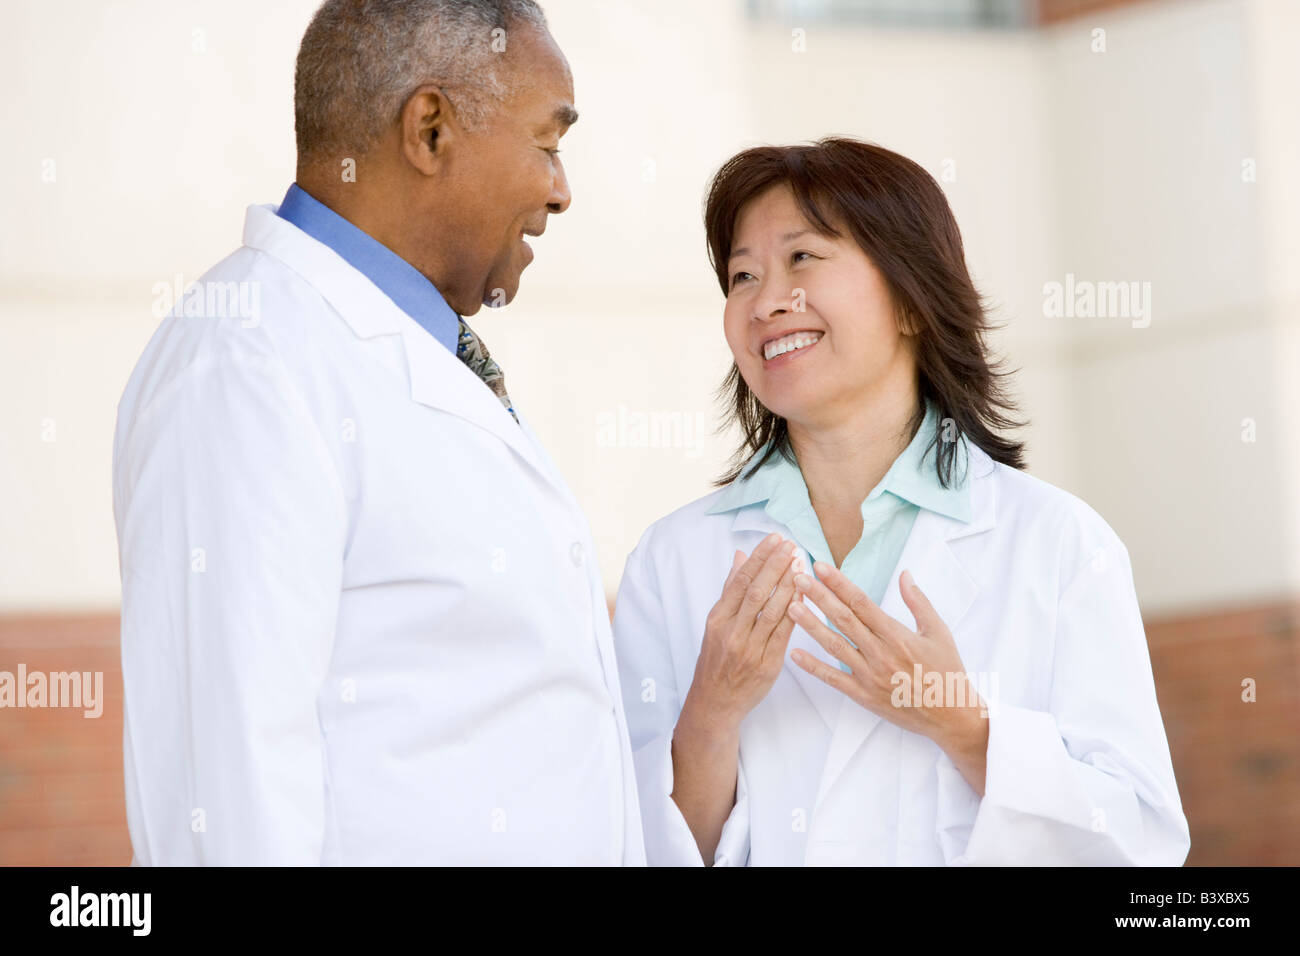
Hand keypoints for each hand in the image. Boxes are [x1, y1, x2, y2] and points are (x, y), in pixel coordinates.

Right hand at [682, 532, 801, 733]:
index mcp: (717, 618)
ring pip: (771, 611)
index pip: (740, 581)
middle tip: (792, 546)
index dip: (759, 558)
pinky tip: (805, 596)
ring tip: (801, 564)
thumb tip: (741, 556)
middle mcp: (731, 632)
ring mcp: (749, 649)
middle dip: (775, 566)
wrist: (715, 702)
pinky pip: (783, 634)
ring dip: (788, 585)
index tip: (774, 539)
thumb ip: (730, 590)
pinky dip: (795, 613)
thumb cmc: (716, 659)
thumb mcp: (716, 624)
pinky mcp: (766, 665)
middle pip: (756, 592)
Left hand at [787, 562, 988, 766]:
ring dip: (811, 626)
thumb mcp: (939, 632)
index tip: (821, 567)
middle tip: (797, 578)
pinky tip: (794, 654)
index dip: (839, 583)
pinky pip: (834, 680)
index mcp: (897, 635)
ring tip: (791, 607)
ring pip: (834, 646)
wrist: (951, 716)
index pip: (861, 602)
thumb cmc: (946, 670)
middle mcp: (880, 653)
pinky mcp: (864, 696)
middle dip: (819, 597)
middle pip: (843, 619)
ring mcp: (870, 675)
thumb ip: (919, 602)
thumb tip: (904, 574)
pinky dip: (813, 667)